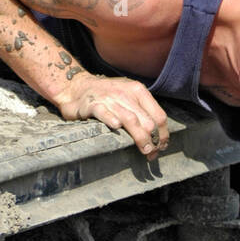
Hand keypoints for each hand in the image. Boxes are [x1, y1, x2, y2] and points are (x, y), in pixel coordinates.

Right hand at [54, 74, 168, 158]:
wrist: (77, 87)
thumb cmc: (107, 96)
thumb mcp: (128, 97)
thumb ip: (143, 113)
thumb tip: (159, 138)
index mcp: (138, 91)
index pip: (158, 116)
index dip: (163, 134)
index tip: (161, 147)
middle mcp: (125, 93)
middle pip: (147, 121)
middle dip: (153, 141)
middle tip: (152, 153)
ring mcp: (109, 98)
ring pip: (131, 119)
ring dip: (140, 138)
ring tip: (145, 150)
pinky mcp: (92, 104)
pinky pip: (104, 113)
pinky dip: (111, 120)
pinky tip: (117, 128)